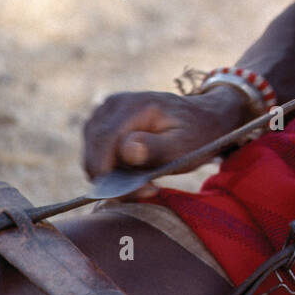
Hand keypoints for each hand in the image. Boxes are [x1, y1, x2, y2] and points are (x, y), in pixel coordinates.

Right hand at [81, 86, 250, 194]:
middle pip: (93, 147)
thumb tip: (126, 149)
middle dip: (110, 177)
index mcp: (136, 105)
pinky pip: (94, 149)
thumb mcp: (185, 146)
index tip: (134, 192)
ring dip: (109, 173)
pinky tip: (133, 174)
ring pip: (90, 151)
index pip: (104, 140)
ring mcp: (106, 110)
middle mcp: (115, 102)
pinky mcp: (104, 120)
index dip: (109, 172)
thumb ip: (155, 148)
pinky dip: (109, 166)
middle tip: (143, 191)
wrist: (204, 117)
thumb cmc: (197, 135)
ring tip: (142, 182)